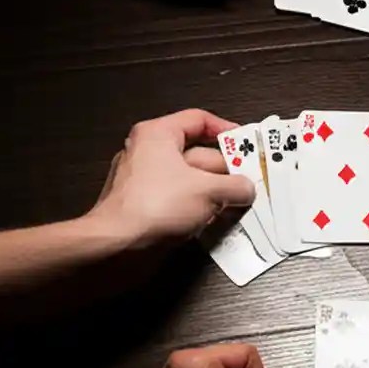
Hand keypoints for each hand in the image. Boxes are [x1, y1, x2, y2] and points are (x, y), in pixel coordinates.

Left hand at [87, 109, 254, 246]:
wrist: (117, 246)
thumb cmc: (156, 206)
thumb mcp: (208, 191)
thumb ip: (235, 186)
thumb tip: (247, 189)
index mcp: (158, 135)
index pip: (198, 120)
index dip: (225, 129)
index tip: (246, 143)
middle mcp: (149, 153)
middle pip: (198, 154)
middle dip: (226, 170)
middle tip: (251, 182)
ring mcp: (145, 182)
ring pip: (190, 181)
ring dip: (215, 192)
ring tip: (239, 204)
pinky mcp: (145, 208)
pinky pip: (179, 201)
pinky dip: (198, 208)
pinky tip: (216, 220)